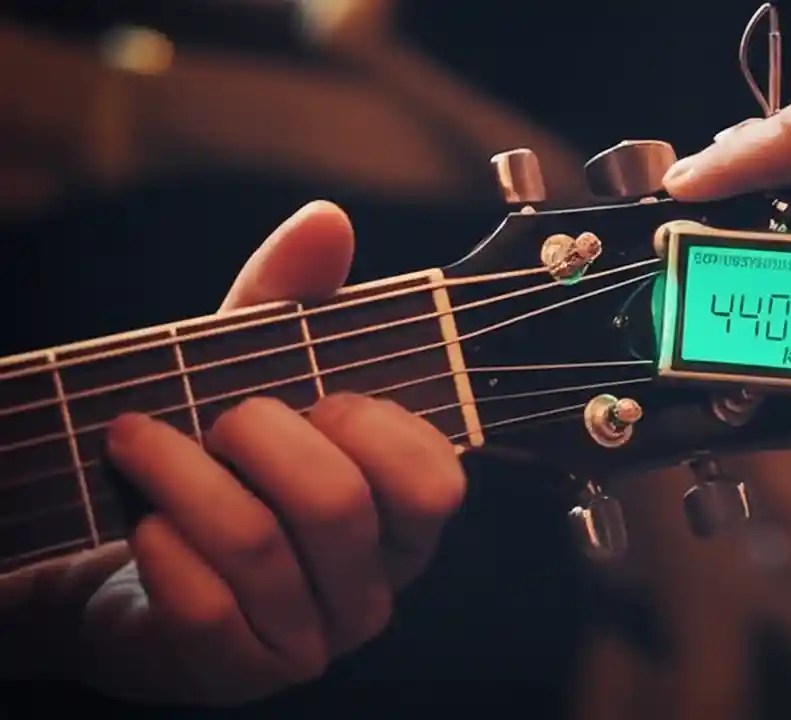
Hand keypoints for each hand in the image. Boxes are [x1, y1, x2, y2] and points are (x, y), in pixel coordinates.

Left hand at [73, 201, 466, 705]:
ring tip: (135, 440)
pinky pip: (210, 609)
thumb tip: (327, 221)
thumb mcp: (248, 370)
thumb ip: (291, 301)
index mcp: (397, 516)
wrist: (110, 556)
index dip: (371, 426)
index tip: (319, 395)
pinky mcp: (239, 672)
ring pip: (261, 547)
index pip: (435, 481)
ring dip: (181, 475)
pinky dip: (165, 548)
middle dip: (258, 435)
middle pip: (339, 505)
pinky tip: (143, 523)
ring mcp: (310, 638)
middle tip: (214, 413)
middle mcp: (371, 585)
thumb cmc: (209, 462)